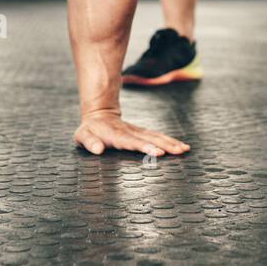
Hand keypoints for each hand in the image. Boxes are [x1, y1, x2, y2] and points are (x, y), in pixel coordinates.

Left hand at [73, 109, 189, 156]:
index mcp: (116, 135)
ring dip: (171, 143)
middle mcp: (130, 133)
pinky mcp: (143, 133)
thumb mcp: (82, 135)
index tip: (157, 152)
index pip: (132, 142)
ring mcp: (138, 132)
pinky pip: (158, 136)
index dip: (144, 147)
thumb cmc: (90, 130)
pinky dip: (170, 141)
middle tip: (178, 151)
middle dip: (164, 145)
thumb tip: (97, 150)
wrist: (99, 114)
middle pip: (149, 139)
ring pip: (157, 136)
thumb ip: (89, 142)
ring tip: (184, 149)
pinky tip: (181, 146)